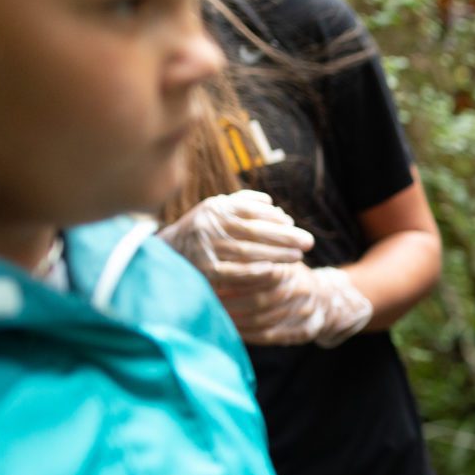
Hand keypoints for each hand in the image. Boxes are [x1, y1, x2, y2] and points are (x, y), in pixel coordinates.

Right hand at [158, 190, 313, 283]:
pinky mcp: (205, 272)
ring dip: (277, 254)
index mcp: (214, 208)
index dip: (274, 217)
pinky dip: (256, 271)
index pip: (250, 210)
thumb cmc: (199, 233)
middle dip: (285, 236)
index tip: (292, 223)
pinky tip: (275, 271)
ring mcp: (206, 249)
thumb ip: (240, 203)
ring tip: (298, 257)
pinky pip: (236, 272)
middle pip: (254, 230)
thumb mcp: (213, 211)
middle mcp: (209, 225)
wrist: (164, 258)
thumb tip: (270, 203)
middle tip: (309, 242)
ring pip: (248, 251)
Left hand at [220, 264, 372, 347]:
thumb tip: (219, 256)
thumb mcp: (278, 260)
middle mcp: (302, 291)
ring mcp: (304, 313)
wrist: (326, 299)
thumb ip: (255, 258)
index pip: (261, 275)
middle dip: (232, 302)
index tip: (214, 280)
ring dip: (236, 319)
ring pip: (264, 320)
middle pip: (261, 300)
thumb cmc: (290, 276)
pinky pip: (270, 336)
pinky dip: (248, 334)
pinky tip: (232, 328)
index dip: (237, 280)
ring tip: (216, 315)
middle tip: (209, 301)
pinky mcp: (303, 331)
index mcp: (292, 270)